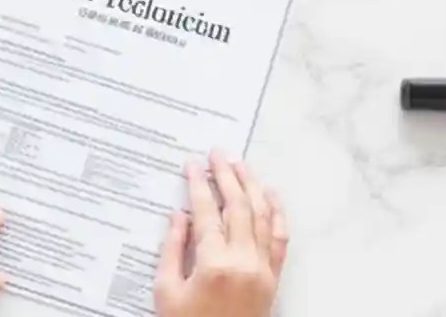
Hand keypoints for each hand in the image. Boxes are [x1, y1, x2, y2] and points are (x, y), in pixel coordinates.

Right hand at [155, 151, 288, 316]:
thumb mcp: (166, 292)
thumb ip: (172, 249)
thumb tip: (178, 215)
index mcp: (213, 264)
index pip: (206, 212)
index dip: (198, 184)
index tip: (192, 164)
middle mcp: (243, 262)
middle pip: (237, 206)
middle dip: (226, 175)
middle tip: (217, 153)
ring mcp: (262, 269)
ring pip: (261, 216)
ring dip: (251, 186)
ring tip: (241, 164)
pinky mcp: (273, 279)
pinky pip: (279, 239)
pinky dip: (276, 213)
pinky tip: (270, 196)